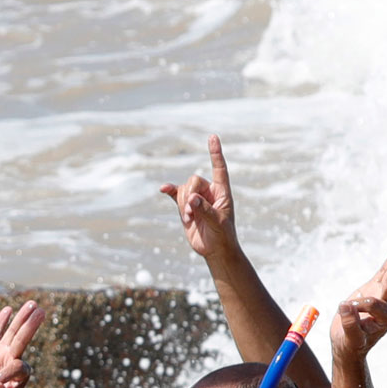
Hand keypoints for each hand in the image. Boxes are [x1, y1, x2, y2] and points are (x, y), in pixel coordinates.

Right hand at [0, 300, 43, 387]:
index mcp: (19, 375)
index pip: (17, 366)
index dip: (7, 374)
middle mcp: (13, 360)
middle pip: (23, 340)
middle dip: (30, 326)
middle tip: (41, 311)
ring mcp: (2, 353)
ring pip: (13, 333)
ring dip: (21, 318)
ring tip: (32, 304)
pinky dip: (1, 322)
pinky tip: (8, 310)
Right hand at [160, 135, 235, 261]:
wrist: (214, 249)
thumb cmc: (222, 235)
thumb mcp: (218, 222)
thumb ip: (205, 209)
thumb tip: (191, 199)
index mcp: (222, 192)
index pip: (219, 168)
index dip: (215, 153)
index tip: (212, 137)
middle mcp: (209, 192)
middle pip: (194, 180)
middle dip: (189, 195)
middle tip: (191, 213)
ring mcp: (196, 199)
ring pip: (183, 190)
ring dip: (182, 204)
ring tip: (189, 219)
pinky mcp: (185, 207)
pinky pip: (175, 195)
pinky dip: (169, 191)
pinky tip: (163, 189)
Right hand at [329, 247, 386, 361]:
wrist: (349, 345)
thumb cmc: (351, 344)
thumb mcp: (350, 338)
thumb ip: (350, 324)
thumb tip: (345, 306)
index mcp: (385, 319)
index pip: (373, 304)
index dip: (358, 305)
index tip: (344, 310)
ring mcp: (381, 297)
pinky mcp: (374, 291)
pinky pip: (383, 274)